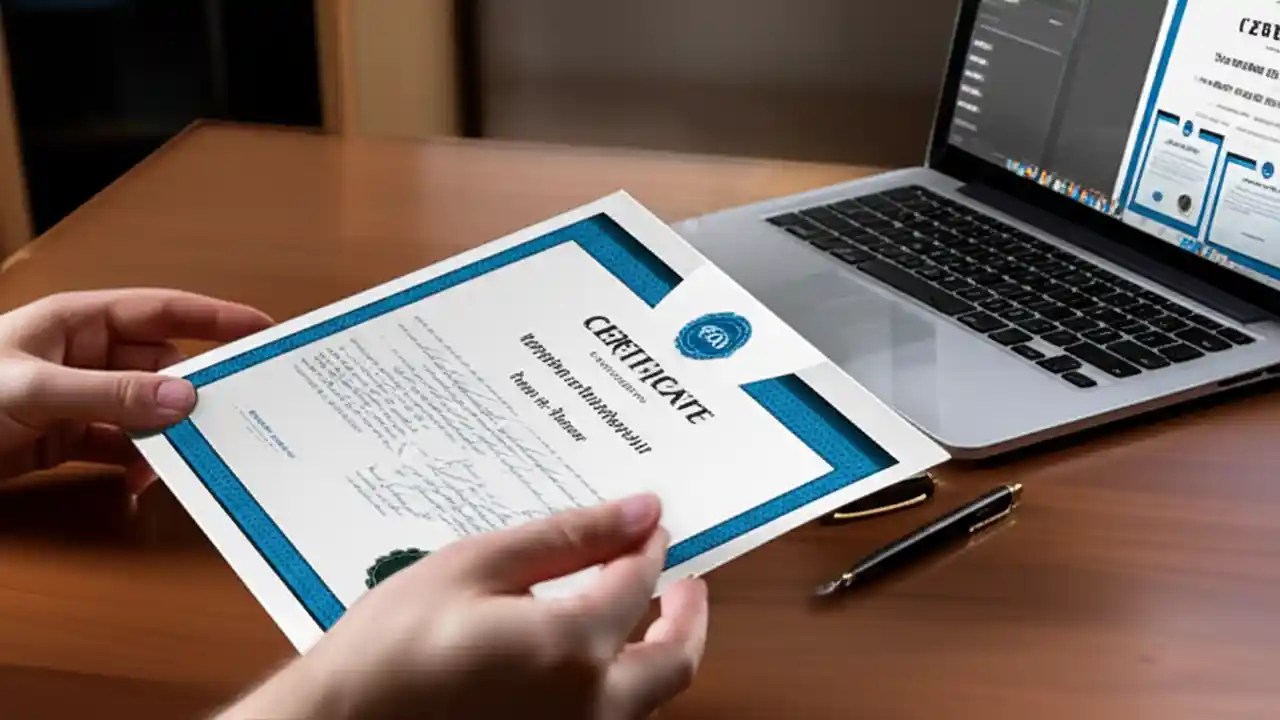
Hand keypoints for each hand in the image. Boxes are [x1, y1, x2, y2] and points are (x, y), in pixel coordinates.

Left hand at [0, 289, 272, 489]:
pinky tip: (144, 483)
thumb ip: (112, 396)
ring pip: (145, 412)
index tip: (266, 328)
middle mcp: (85, 356)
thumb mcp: (34, 390)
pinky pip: (120, 446)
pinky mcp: (65, 439)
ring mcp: (78, 398)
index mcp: (80, 322)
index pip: (164, 311)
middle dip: (191, 396)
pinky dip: (137, 464)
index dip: (216, 317)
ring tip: (178, 464)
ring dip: (164, 438)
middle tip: (229, 421)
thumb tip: (186, 401)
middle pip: (162, 368)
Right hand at [223, 494, 708, 719]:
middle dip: (688, 613)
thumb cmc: (390, 650)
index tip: (647, 524)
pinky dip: (619, 684)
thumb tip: (638, 511)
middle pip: (676, 660)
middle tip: (684, 581)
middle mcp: (589, 706)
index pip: (640, 582)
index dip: (649, 545)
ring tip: (642, 611)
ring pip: (649, 698)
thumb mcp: (475, 567)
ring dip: (658, 652)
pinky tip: (589, 655)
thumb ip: (566, 538)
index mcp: (573, 647)